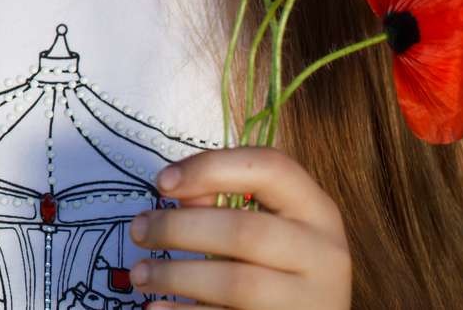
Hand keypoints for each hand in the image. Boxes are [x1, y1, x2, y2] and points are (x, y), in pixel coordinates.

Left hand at [128, 146, 351, 308]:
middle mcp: (323, 254)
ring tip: (141, 274)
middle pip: (244, 231)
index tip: (162, 182)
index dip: (211, 168)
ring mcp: (311, 301)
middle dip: (179, 228)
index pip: (270, 169)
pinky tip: (157, 309)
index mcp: (317, 211)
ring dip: (175, 275)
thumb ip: (227, 202)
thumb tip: (177, 191)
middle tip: (138, 230)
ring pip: (236, 283)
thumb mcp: (270, 225)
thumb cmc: (282, 264)